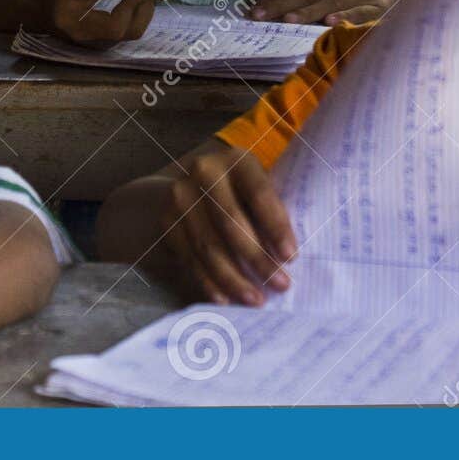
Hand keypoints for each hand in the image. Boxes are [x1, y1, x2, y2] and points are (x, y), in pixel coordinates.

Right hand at [46, 0, 156, 43]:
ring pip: (128, 33)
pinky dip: (139, 18)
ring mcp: (88, 41)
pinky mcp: (99, 47)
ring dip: (144, 12)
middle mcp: (76, 23)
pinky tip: (135, 6)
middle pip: (117, 25)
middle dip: (138, 6)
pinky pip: (128, 35)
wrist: (46, 7)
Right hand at [159, 146, 296, 305]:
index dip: (276, 226)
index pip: (259, 194)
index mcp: (236, 159)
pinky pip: (190, 259)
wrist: (188, 187)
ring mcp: (180, 196)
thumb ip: (271, 210)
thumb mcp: (255, 188)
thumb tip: (290, 257)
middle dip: (258, 259)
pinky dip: (209, 283)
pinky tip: (225, 299)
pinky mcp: (167, 221)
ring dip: (234, 278)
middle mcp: (204, 171)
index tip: (292, 258)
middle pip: (231, 222)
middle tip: (281, 285)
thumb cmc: (239, 193)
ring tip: (257, 300)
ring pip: (209, 246)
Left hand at [250, 0, 392, 25]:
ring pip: (332, 1)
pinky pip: (362, 11)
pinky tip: (331, 21)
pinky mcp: (382, 5)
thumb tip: (285, 3)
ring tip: (288, 19)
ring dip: (309, 11)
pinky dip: (346, 16)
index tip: (255, 8)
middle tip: (260, 16)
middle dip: (283, 5)